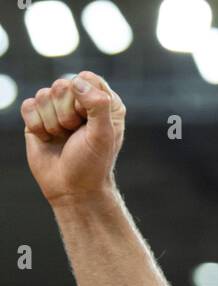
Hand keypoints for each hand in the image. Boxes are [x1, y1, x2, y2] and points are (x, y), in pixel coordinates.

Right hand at [21, 71, 125, 204]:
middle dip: (66, 115)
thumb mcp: (103, 136)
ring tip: (62, 139)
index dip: (82, 99)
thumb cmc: (92, 164)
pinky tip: (47, 139)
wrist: (72, 189)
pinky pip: (28, 106)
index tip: (88, 123)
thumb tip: (76, 82)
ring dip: (52, 123)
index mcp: (101, 101)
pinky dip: (37, 126)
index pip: (86, 78)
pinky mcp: (37, 117)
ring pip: (43, 95)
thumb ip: (98, 105)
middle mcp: (78, 101)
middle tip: (74, 135)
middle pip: (61, 85)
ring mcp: (56, 108)